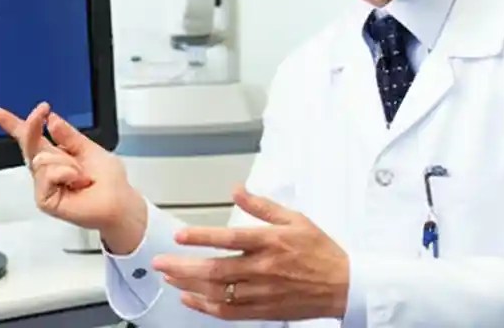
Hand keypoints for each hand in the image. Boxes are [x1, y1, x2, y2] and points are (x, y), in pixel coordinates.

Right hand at [0, 102, 146, 251]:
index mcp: (56, 156)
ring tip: (82, 176)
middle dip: (32, 125)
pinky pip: (48, 174)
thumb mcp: (89, 148)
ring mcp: (44, 185)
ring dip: (67, 162)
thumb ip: (68, 135)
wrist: (120, 204)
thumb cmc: (109, 181)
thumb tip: (51, 120)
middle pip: (28, 143)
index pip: (30, 139)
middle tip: (40, 111)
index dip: (11, 125)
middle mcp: (46, 170)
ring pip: (41, 159)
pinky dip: (65, 173)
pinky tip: (76, 183)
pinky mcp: (45, 200)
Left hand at [153, 185, 349, 320]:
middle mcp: (263, 268)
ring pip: (218, 292)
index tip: (180, 235)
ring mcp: (262, 292)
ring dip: (189, 285)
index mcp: (271, 242)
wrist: (343, 285)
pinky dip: (206, 307)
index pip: (230, 239)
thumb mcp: (295, 219)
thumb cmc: (320, 251)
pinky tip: (190, 299)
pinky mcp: (263, 310)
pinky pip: (229, 311)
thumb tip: (237, 190)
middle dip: (184, 265)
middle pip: (216, 269)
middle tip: (160, 262)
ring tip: (169, 277)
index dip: (202, 237)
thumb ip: (262, 206)